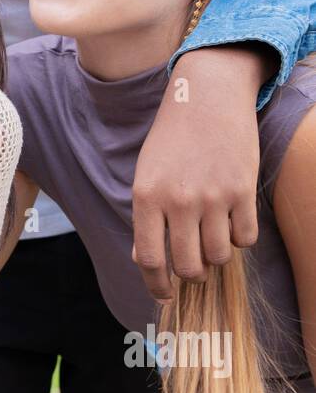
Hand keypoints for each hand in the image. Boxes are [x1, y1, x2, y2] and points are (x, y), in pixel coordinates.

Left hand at [132, 46, 265, 300]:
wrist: (207, 97)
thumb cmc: (172, 140)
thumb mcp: (146, 175)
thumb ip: (146, 219)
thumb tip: (146, 261)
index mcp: (147, 196)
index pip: (151, 260)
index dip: (157, 285)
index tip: (163, 295)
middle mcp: (179, 200)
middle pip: (189, 267)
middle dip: (192, 274)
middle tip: (194, 266)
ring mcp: (214, 196)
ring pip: (219, 256)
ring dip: (217, 256)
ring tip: (212, 238)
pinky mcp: (243, 190)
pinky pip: (246, 238)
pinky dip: (240, 238)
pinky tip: (233, 221)